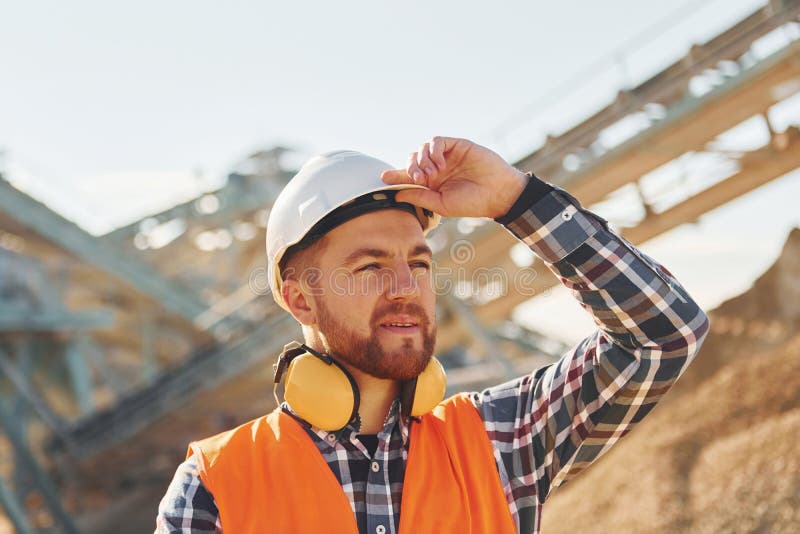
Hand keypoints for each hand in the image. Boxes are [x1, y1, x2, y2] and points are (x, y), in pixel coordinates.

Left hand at [381, 136, 527, 218]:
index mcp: (432, 184)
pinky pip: (437, 141)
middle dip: (410, 168)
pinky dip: (433, 149)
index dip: (396, 175)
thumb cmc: (472, 202)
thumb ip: (420, 197)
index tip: (383, 178)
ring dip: (422, 160)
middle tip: (418, 178)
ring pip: (422, 149)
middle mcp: (437, 168)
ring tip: (432, 174)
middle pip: (412, 160)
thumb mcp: (441, 204)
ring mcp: (446, 156)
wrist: (498, 193)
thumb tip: (397, 193)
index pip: (409, 177)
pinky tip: (440, 163)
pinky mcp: (457, 145)